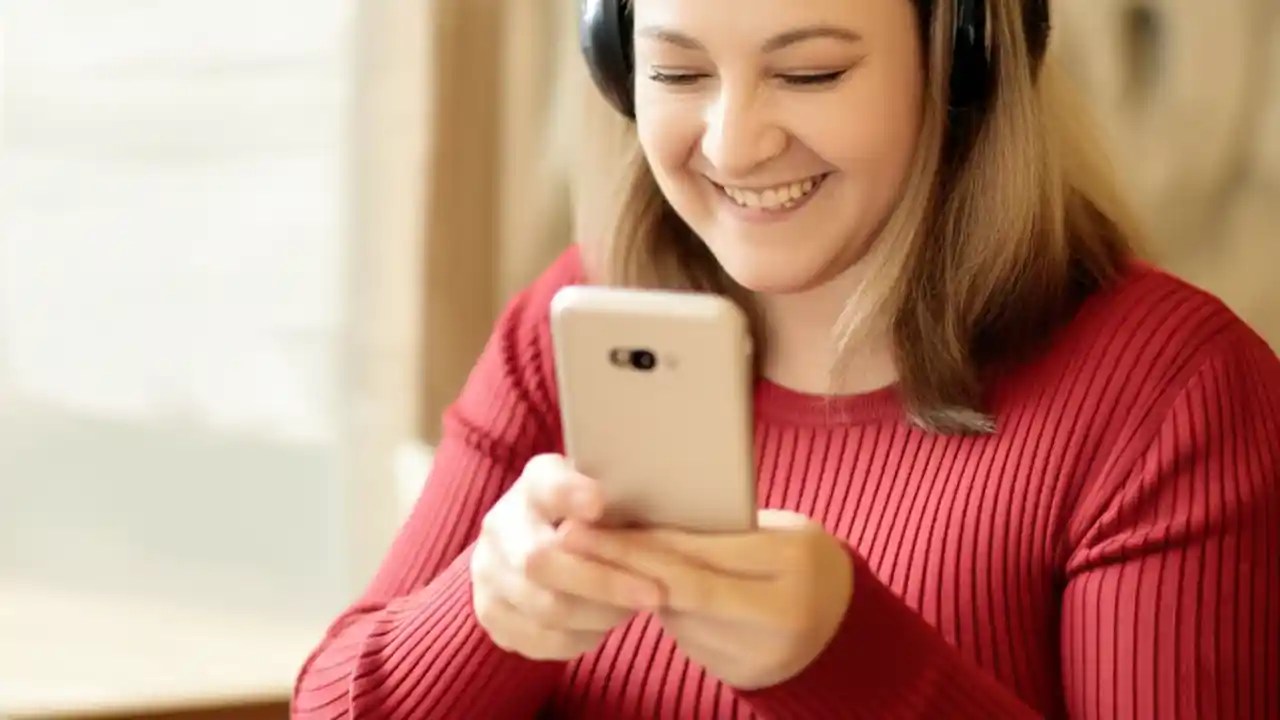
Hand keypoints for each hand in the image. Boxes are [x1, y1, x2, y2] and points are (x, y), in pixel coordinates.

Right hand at [470, 454, 661, 660]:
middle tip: (655, 594)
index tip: (600, 504)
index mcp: (533, 486)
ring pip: (546, 607)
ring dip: (599, 615)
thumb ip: (620, 496)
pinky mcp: (491, 615)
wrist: (522, 548)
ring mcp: (488, 574)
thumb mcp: (599, 493)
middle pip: (541, 560)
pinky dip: (580, 637)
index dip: (569, 494)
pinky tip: (601, 626)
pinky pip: (540, 639)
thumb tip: (664, 502)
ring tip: (632, 610)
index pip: (545, 485)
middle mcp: (500, 527)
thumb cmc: (584, 519)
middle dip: (603, 581)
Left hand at [560, 509, 853, 688]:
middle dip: (620, 562)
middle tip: (568, 539)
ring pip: (676, 615)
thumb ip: (728, 527)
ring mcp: (759, 651)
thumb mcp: (782, 532)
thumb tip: (652, 508)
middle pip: (681, 587)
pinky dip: (658, 610)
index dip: (642, 538)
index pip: (700, 552)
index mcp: (792, 561)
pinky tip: (635, 588)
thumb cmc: (803, 561)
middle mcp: (778, 612)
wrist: (845, 631)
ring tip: (591, 558)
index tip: (591, 518)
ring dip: (633, 587)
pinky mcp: (740, 673)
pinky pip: (684, 637)